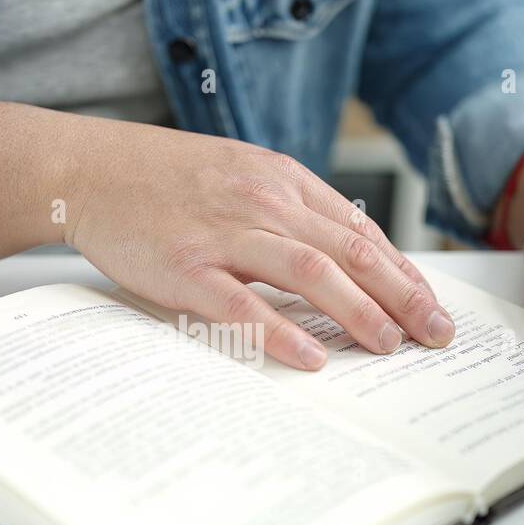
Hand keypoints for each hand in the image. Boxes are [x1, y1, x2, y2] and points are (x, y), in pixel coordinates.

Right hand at [58, 116, 455, 369]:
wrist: (89, 169)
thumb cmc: (164, 180)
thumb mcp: (240, 175)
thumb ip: (289, 211)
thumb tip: (342, 260)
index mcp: (281, 180)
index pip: (360, 231)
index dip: (402, 273)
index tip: (431, 307)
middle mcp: (263, 201)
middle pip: (350, 252)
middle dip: (401, 297)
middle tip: (434, 335)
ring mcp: (225, 233)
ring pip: (310, 272)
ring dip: (359, 312)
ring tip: (388, 347)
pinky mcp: (186, 265)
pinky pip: (243, 303)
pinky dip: (282, 331)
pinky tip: (312, 356)